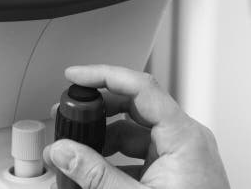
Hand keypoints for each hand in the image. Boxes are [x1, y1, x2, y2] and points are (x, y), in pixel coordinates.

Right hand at [43, 65, 228, 188]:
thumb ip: (95, 174)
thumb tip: (64, 151)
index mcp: (184, 137)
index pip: (141, 87)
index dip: (105, 75)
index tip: (76, 76)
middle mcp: (186, 140)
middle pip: (135, 106)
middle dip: (98, 110)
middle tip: (68, 113)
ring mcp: (182, 157)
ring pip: (135, 132)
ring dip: (103, 138)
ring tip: (75, 151)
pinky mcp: (176, 173)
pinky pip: (140, 154)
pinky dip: (115, 158)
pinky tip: (93, 172)